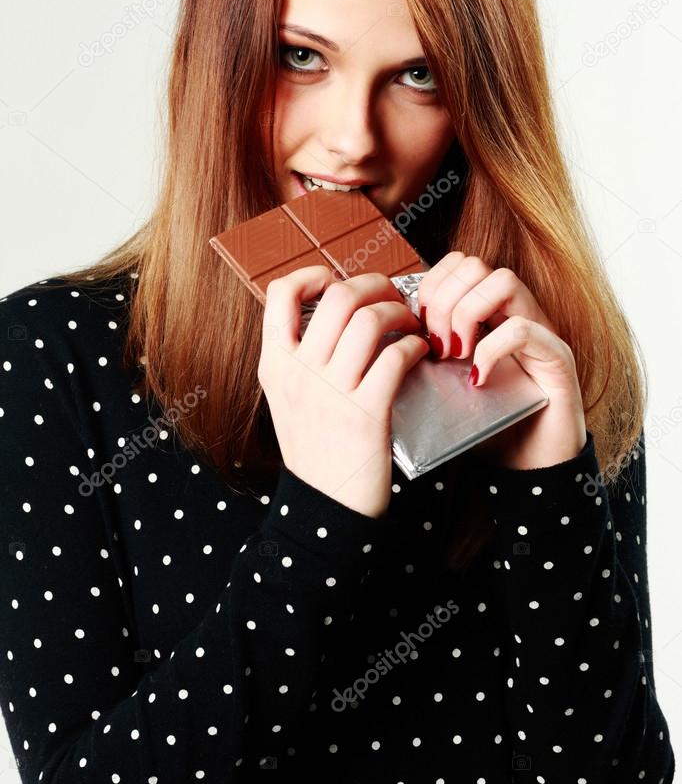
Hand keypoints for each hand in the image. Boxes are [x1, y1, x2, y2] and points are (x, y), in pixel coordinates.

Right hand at [258, 266, 429, 516]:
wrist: (325, 508)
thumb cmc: (314, 448)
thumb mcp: (287, 398)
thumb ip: (298, 356)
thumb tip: (329, 309)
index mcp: (275, 364)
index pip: (280, 294)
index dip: (312, 275)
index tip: (336, 282)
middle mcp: (298, 372)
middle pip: (338, 296)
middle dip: (374, 285)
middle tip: (391, 296)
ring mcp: (330, 392)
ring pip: (369, 320)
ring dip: (399, 312)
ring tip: (410, 324)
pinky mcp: (366, 412)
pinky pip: (394, 356)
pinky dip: (413, 345)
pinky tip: (418, 351)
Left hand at [418, 253, 586, 469]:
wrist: (531, 465)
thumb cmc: (488, 422)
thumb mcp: (448, 379)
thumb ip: (429, 350)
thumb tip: (389, 334)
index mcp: (488, 310)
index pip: (457, 262)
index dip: (431, 285)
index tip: (418, 325)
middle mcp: (516, 310)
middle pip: (475, 264)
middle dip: (444, 300)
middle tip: (437, 344)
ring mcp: (540, 329)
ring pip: (503, 280)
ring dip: (468, 314)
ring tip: (456, 355)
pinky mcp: (558, 357)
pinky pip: (523, 329)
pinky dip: (491, 349)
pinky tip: (478, 377)